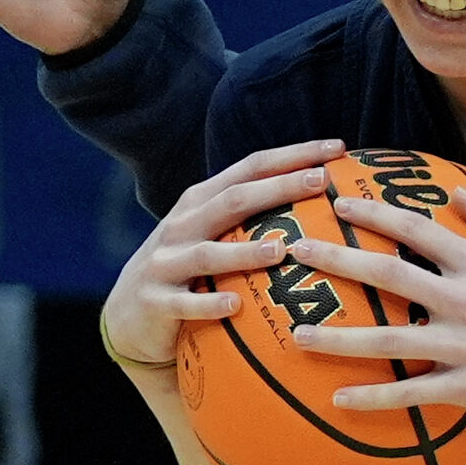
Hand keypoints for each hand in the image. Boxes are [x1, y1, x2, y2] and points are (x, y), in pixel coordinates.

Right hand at [102, 141, 346, 366]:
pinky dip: (209, 305)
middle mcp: (183, 224)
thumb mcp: (213, 234)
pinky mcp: (155, 301)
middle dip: (279, 187)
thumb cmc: (190, 271)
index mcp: (202, 201)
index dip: (292, 155)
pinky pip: (185, 304)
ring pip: (208, 254)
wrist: (129, 316)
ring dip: (245, 252)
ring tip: (280, 251)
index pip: (251, 168)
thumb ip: (254, 216)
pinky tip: (235, 306)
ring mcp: (166, 262)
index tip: (336, 148)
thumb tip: (324, 200)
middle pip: (234, 200)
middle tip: (321, 181)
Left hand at [285, 189, 465, 429]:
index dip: (374, 214)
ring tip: (297, 335)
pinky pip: (411, 392)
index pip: (417, 230)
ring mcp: (464, 347)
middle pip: (389, 277)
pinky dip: (374, 397)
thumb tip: (457, 193)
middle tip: (295, 252)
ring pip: (389, 340)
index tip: (337, 204)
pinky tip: (338, 399)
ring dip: (339, 338)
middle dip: (337, 261)